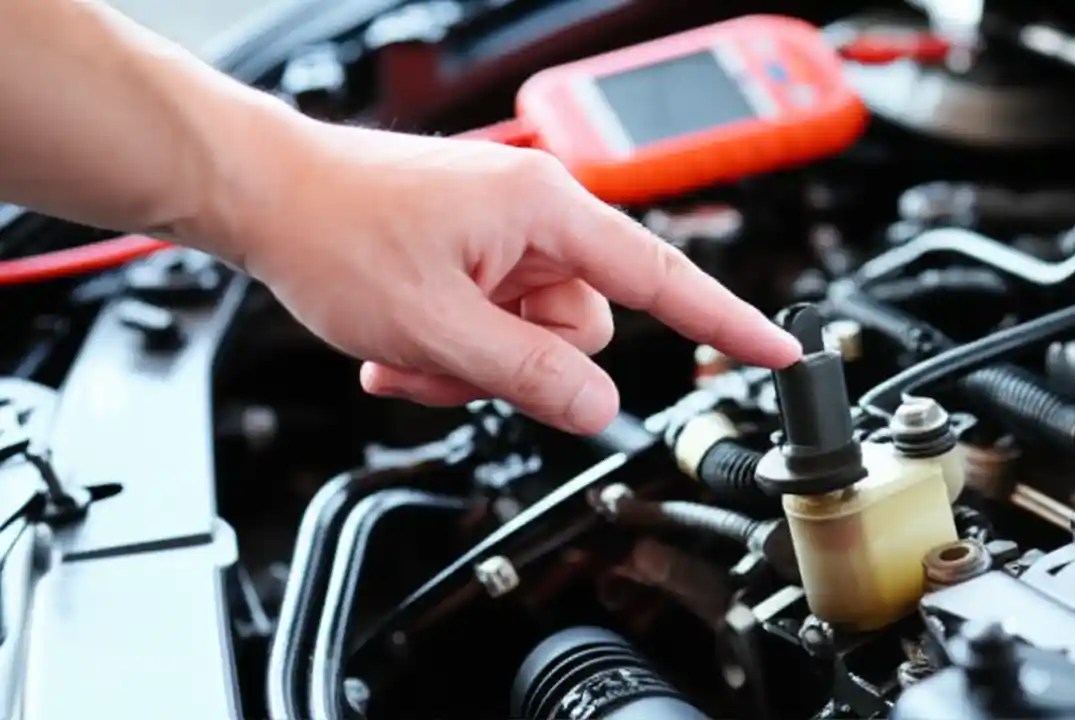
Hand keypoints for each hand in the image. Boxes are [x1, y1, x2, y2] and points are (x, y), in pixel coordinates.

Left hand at [215, 119, 800, 434]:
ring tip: (406, 352)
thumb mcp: (438, 327)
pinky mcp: (475, 253)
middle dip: (516, 368)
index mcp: (547, 211)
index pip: (660, 278)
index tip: (778, 352)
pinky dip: (452, 348)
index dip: (726, 322)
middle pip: (579, 330)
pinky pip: (494, 323)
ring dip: (471, 364)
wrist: (266, 196)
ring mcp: (503, 237)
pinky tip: (399, 343)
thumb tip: (600, 406)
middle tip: (446, 366)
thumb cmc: (337, 230)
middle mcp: (536, 218)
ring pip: (530, 337)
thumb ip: (530, 374)